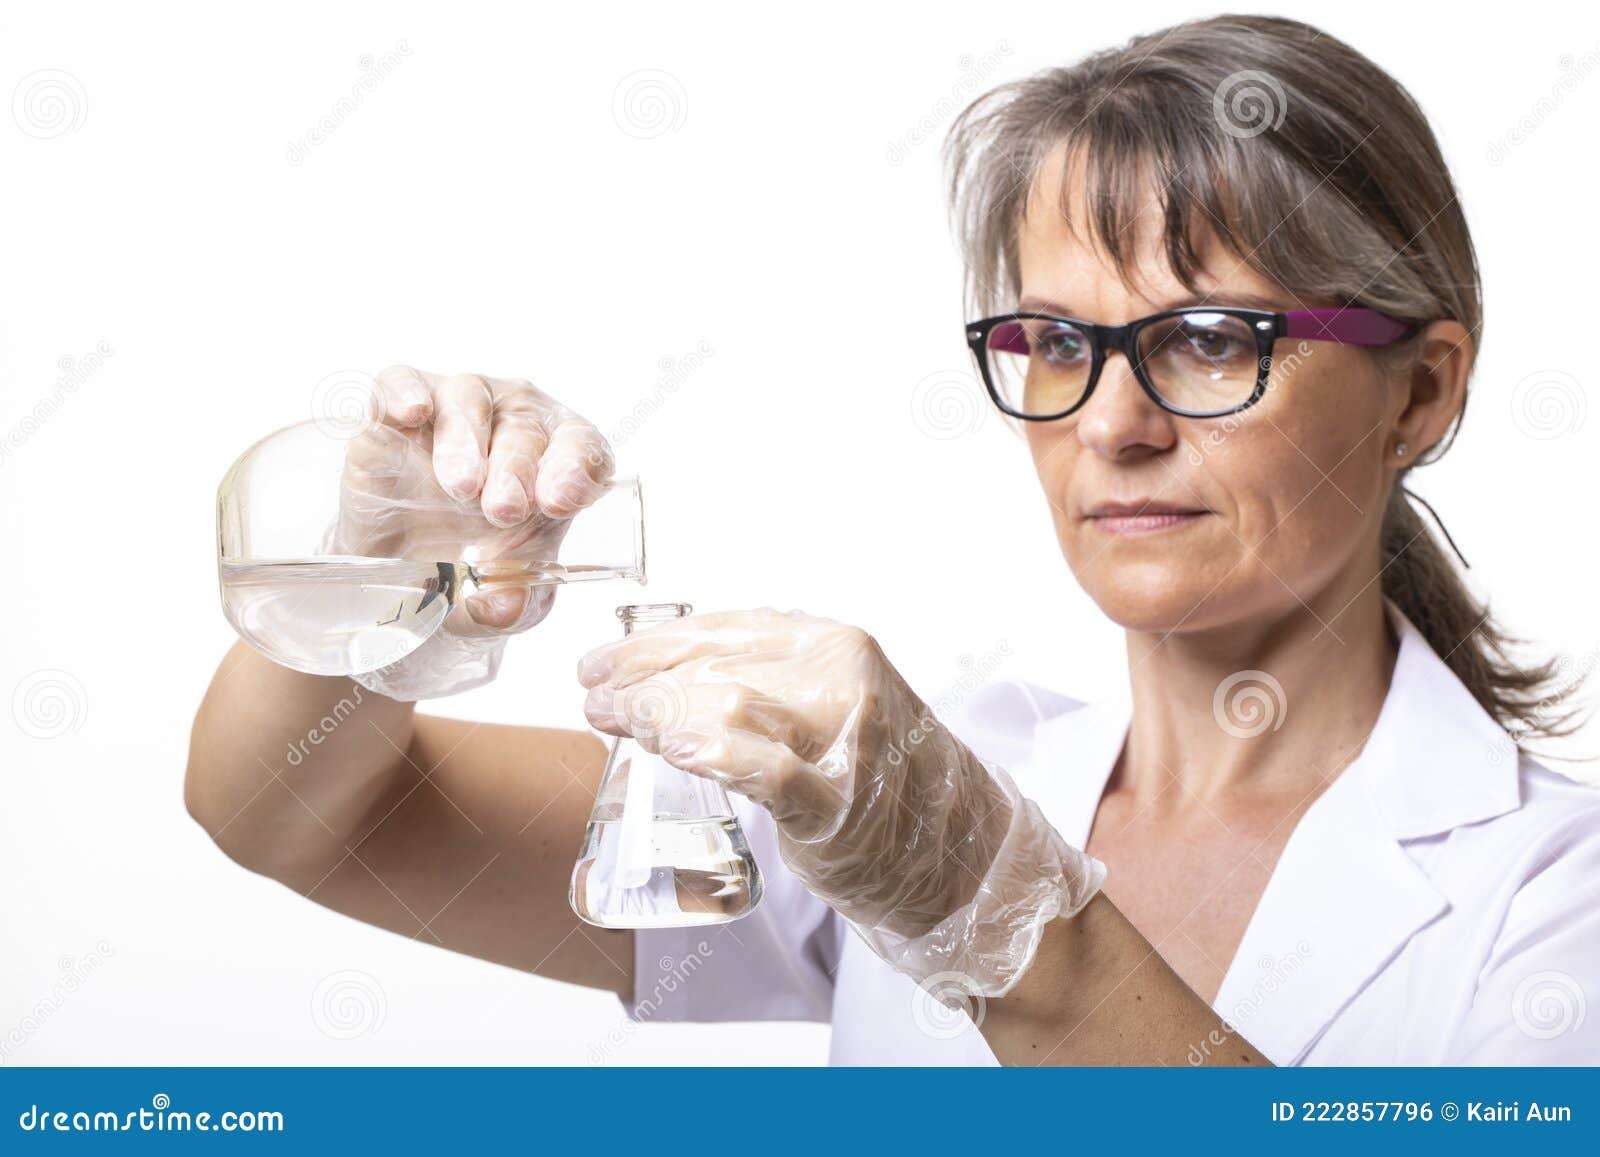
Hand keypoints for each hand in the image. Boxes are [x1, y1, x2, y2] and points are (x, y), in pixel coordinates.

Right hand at [337, 365, 612, 698]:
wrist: (401, 582)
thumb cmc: (472, 576)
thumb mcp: (499, 609)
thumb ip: (508, 609)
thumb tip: (503, 606)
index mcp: (557, 466)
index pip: (583, 448)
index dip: (577, 467)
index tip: (562, 500)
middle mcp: (512, 427)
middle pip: (526, 425)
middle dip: (518, 466)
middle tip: (504, 510)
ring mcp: (454, 413)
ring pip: (470, 398)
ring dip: (467, 439)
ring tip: (462, 486)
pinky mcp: (392, 413)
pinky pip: (401, 382)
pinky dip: (406, 391)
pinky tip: (413, 413)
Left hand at [577, 609, 1103, 994]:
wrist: (962, 854)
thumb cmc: (884, 780)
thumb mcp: (830, 705)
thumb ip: (766, 682)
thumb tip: (666, 677)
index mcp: (836, 644)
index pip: (724, 628)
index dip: (652, 642)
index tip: (603, 661)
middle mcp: (844, 676)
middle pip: (715, 664)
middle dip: (639, 677)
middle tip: (592, 693)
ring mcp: (845, 738)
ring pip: (728, 705)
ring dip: (655, 713)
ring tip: (610, 721)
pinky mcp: (839, 803)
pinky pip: (768, 770)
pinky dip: (717, 755)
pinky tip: (676, 751)